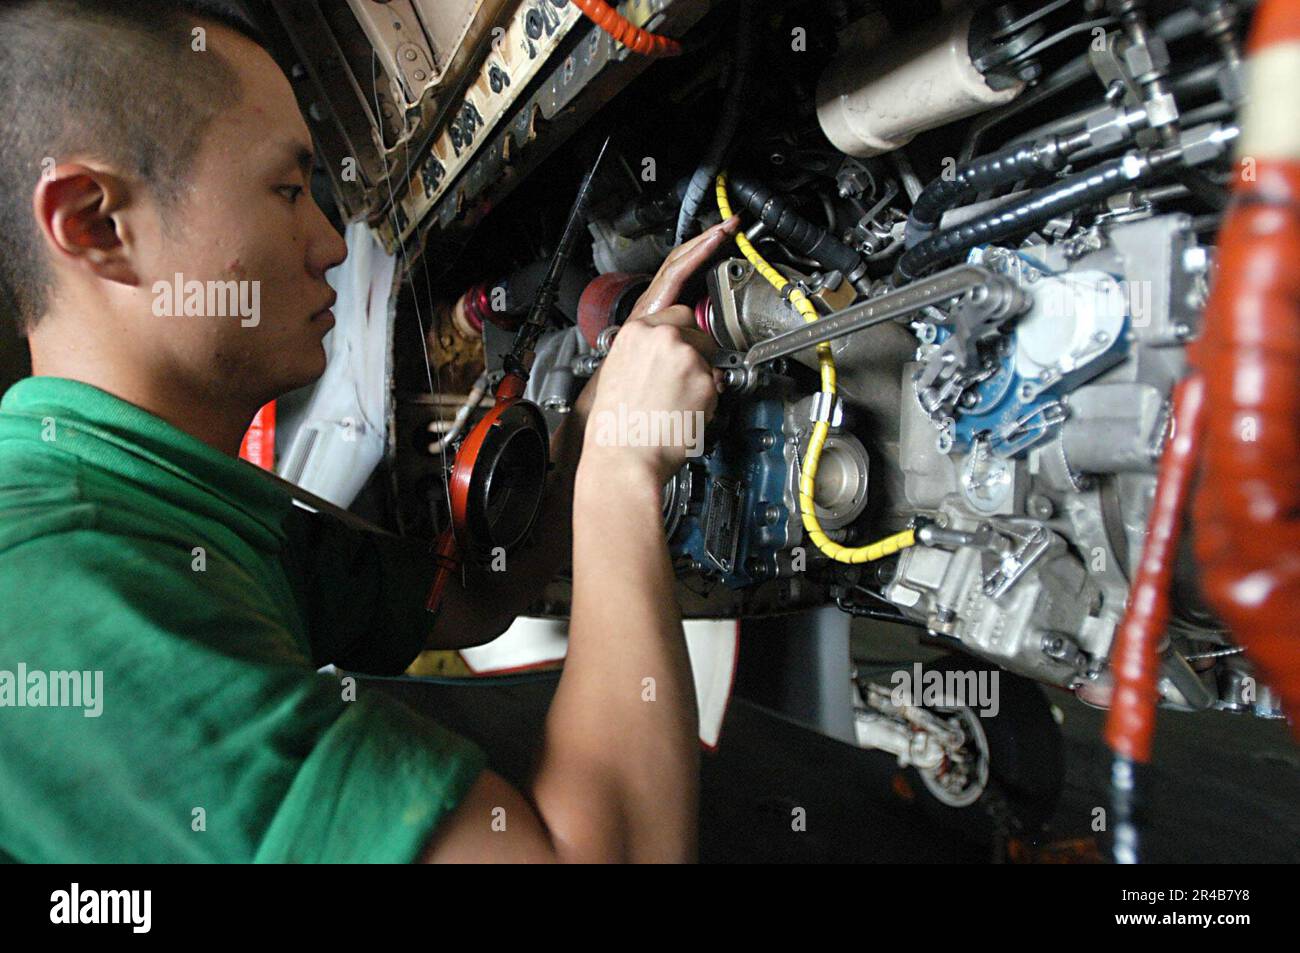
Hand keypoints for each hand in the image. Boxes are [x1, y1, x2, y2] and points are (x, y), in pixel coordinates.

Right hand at [577, 216, 740, 485]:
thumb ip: (646, 347)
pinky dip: (708, 396)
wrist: (622, 459)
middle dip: (694, 341)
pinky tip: (686, 412)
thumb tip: (672, 346)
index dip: (702, 252)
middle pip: (692, 318)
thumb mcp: (620, 371)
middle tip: (690, 352)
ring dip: (700, 374)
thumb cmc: (618, 426)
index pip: (674, 282)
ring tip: (675, 404)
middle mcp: (659, 332)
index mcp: (635, 329)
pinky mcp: (702, 373)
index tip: (722, 232)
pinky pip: (717, 379)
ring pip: (708, 351)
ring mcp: (683, 351)